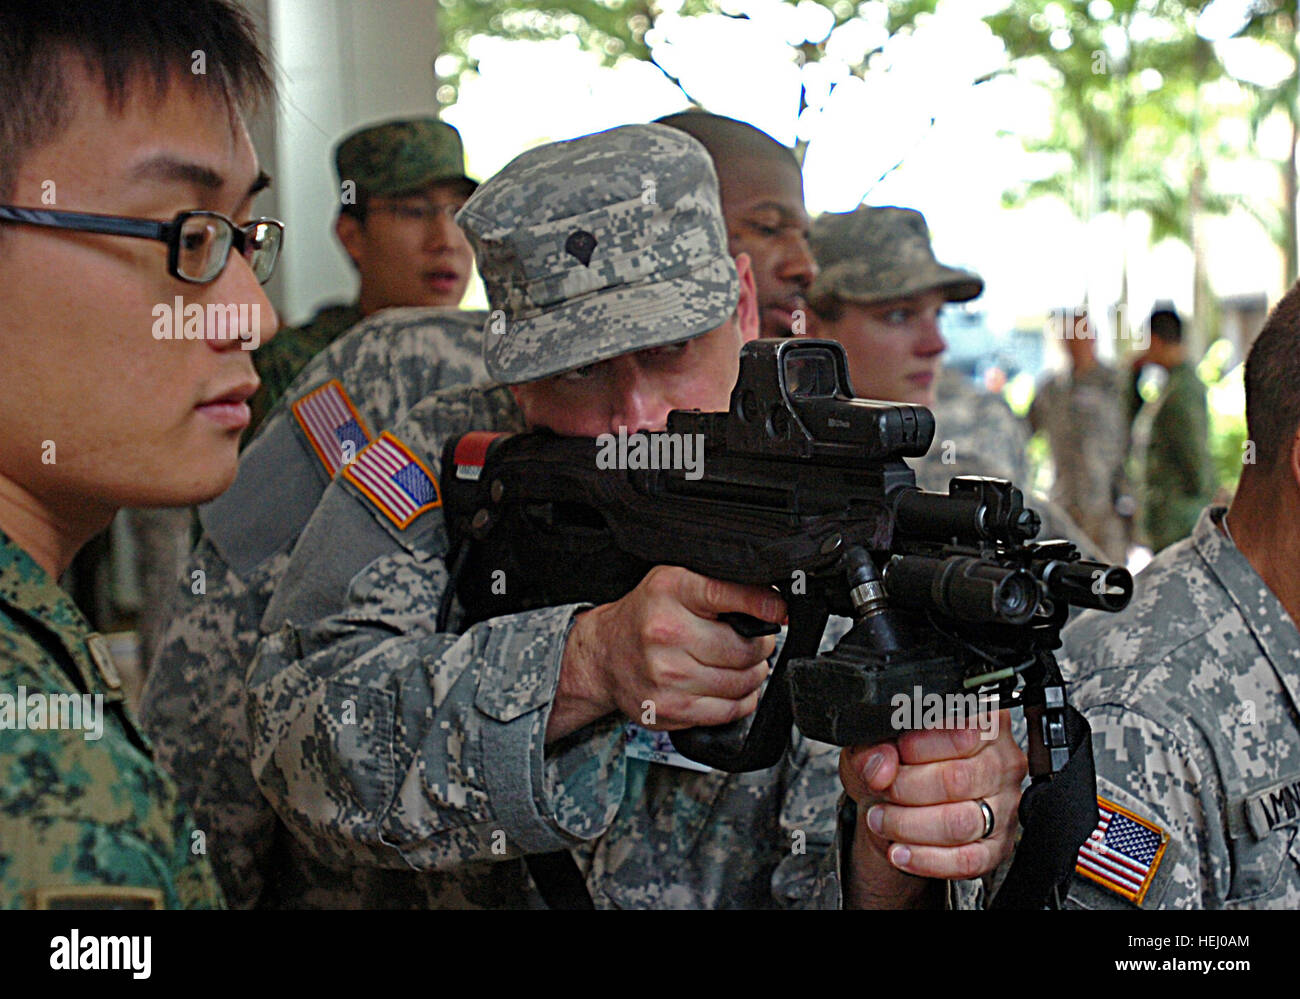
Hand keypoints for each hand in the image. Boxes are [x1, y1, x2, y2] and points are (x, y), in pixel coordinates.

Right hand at [547, 566, 784, 741]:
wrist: (603, 654)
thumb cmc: (645, 616)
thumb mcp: (676, 581)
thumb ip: (721, 586)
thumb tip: (774, 604)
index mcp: (671, 591)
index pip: (731, 594)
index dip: (765, 605)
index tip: (780, 613)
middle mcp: (666, 632)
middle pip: (746, 648)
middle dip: (759, 646)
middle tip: (751, 642)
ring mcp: (667, 675)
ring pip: (743, 682)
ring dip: (752, 675)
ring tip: (737, 664)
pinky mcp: (671, 709)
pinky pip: (729, 710)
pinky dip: (740, 700)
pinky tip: (727, 687)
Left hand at [838, 712, 1024, 908]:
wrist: (898, 802)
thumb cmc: (898, 763)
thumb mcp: (875, 743)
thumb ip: (872, 748)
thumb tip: (881, 767)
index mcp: (981, 721)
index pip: (962, 731)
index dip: (919, 746)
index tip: (894, 754)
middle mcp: (1002, 760)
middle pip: (958, 780)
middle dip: (907, 789)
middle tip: (882, 791)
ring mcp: (1004, 805)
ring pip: (961, 822)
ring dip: (909, 825)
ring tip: (881, 820)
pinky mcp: (998, 845)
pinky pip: (967, 859)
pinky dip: (926, 858)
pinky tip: (900, 851)